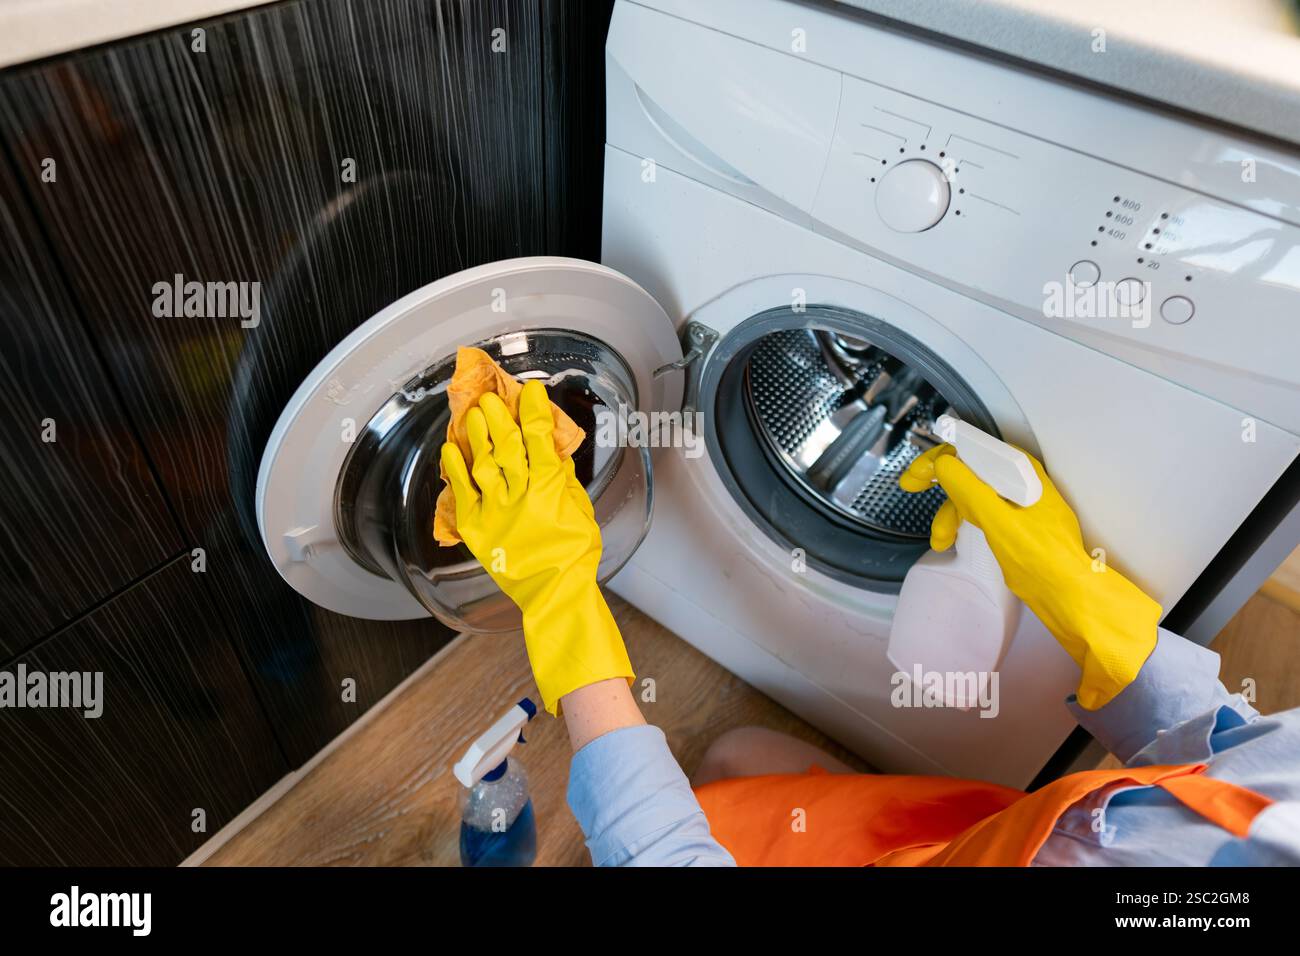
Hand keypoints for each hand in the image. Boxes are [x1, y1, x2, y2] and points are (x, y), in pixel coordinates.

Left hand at [440, 380, 632, 715]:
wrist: (555, 591)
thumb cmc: (574, 555)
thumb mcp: (580, 508)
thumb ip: (565, 478)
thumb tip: (554, 449)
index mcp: (550, 486)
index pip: (540, 437)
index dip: (534, 409)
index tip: (530, 391)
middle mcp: (521, 493)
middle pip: (507, 444)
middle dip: (500, 416)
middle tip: (492, 396)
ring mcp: (496, 509)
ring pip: (483, 462)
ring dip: (477, 435)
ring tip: (473, 414)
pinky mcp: (477, 527)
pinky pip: (461, 493)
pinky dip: (455, 470)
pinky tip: (450, 450)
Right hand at [900, 444, 1159, 708]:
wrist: (1069, 594)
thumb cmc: (1039, 558)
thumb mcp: (997, 520)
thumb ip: (969, 488)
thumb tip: (943, 463)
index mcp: (1021, 471)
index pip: (973, 448)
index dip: (939, 459)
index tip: (916, 477)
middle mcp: (1022, 480)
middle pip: (971, 469)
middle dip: (941, 484)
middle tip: (911, 489)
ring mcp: (1020, 501)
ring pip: (973, 493)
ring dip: (950, 512)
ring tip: (940, 541)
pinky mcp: (1017, 521)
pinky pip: (983, 510)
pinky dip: (964, 521)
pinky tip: (954, 540)